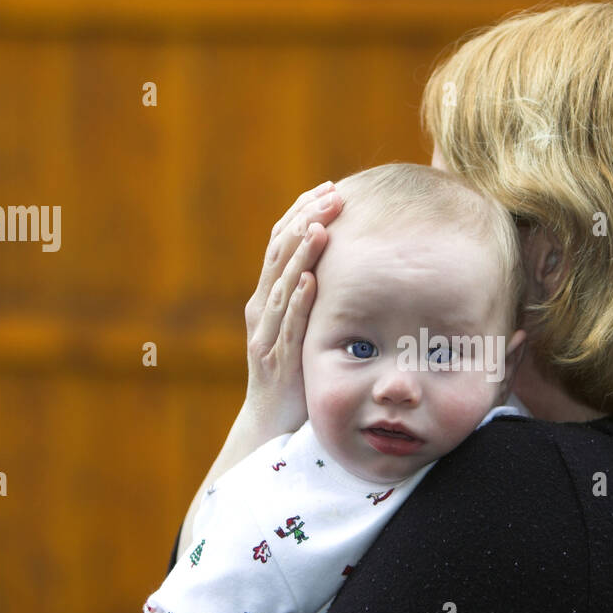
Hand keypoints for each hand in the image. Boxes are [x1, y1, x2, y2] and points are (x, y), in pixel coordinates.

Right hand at [240, 180, 343, 439]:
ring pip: (281, 283)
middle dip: (306, 220)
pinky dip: (296, 300)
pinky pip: (287, 325)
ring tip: (321, 226)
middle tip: (334, 195)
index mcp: (268, 295)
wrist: (271, 423)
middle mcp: (262, 308)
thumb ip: (317, 296)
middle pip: (280, 252)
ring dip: (301, 253)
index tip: (329, 189)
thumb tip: (350, 262)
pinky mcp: (275, 359)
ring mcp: (265, 333)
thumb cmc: (297, 373)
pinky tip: (310, 279)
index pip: (282, 241)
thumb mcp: (305, 326)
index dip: (303, 212)